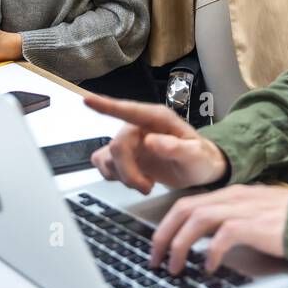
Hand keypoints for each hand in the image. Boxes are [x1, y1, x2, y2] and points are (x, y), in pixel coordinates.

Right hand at [82, 94, 227, 194]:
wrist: (199, 170)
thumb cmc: (200, 157)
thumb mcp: (195, 154)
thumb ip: (175, 148)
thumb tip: (150, 141)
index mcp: (157, 119)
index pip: (128, 110)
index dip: (107, 106)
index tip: (87, 101)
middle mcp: (139, 126)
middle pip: (118, 146)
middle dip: (128, 172)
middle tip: (147, 187)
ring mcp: (131, 141)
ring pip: (108, 158)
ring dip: (123, 176)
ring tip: (146, 183)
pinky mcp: (125, 156)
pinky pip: (104, 164)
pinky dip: (114, 176)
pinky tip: (133, 179)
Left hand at [149, 184, 287, 274]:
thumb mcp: (256, 215)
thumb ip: (233, 220)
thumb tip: (206, 242)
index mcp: (231, 194)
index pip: (187, 204)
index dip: (167, 225)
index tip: (158, 246)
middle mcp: (233, 197)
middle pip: (183, 209)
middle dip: (163, 235)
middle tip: (155, 259)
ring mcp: (243, 209)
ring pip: (196, 219)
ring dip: (179, 244)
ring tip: (175, 267)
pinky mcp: (254, 224)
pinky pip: (222, 236)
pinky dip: (210, 252)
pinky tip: (209, 268)